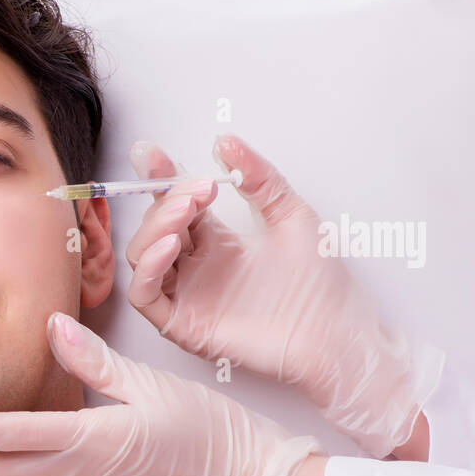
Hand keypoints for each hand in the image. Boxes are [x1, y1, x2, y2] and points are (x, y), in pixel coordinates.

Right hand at [124, 134, 442, 457]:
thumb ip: (259, 178)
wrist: (334, 333)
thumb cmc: (320, 285)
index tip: (155, 155)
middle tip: (200, 190)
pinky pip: (144, 296)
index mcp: (217, 243)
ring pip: (140, 258)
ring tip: (186, 212)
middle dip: (168, 201)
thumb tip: (225, 142)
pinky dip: (147, 268)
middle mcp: (195, 268)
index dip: (161, 179)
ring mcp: (187, 296)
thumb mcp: (292, 214)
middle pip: (154, 227)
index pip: (175, 205)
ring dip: (154, 228)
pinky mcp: (182, 325)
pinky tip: (171, 247)